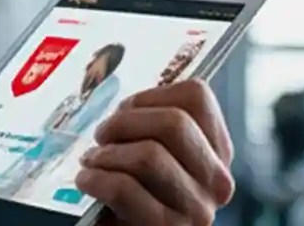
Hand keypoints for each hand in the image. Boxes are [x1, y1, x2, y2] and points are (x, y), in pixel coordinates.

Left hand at [76, 80, 234, 225]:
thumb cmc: (137, 190)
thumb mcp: (157, 152)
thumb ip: (151, 125)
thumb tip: (123, 107)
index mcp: (216, 151)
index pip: (197, 96)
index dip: (150, 96)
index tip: (125, 111)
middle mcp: (216, 179)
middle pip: (175, 123)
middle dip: (123, 122)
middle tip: (102, 136)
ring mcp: (196, 208)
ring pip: (150, 155)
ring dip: (106, 154)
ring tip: (92, 161)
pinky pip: (124, 188)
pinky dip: (95, 179)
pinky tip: (87, 181)